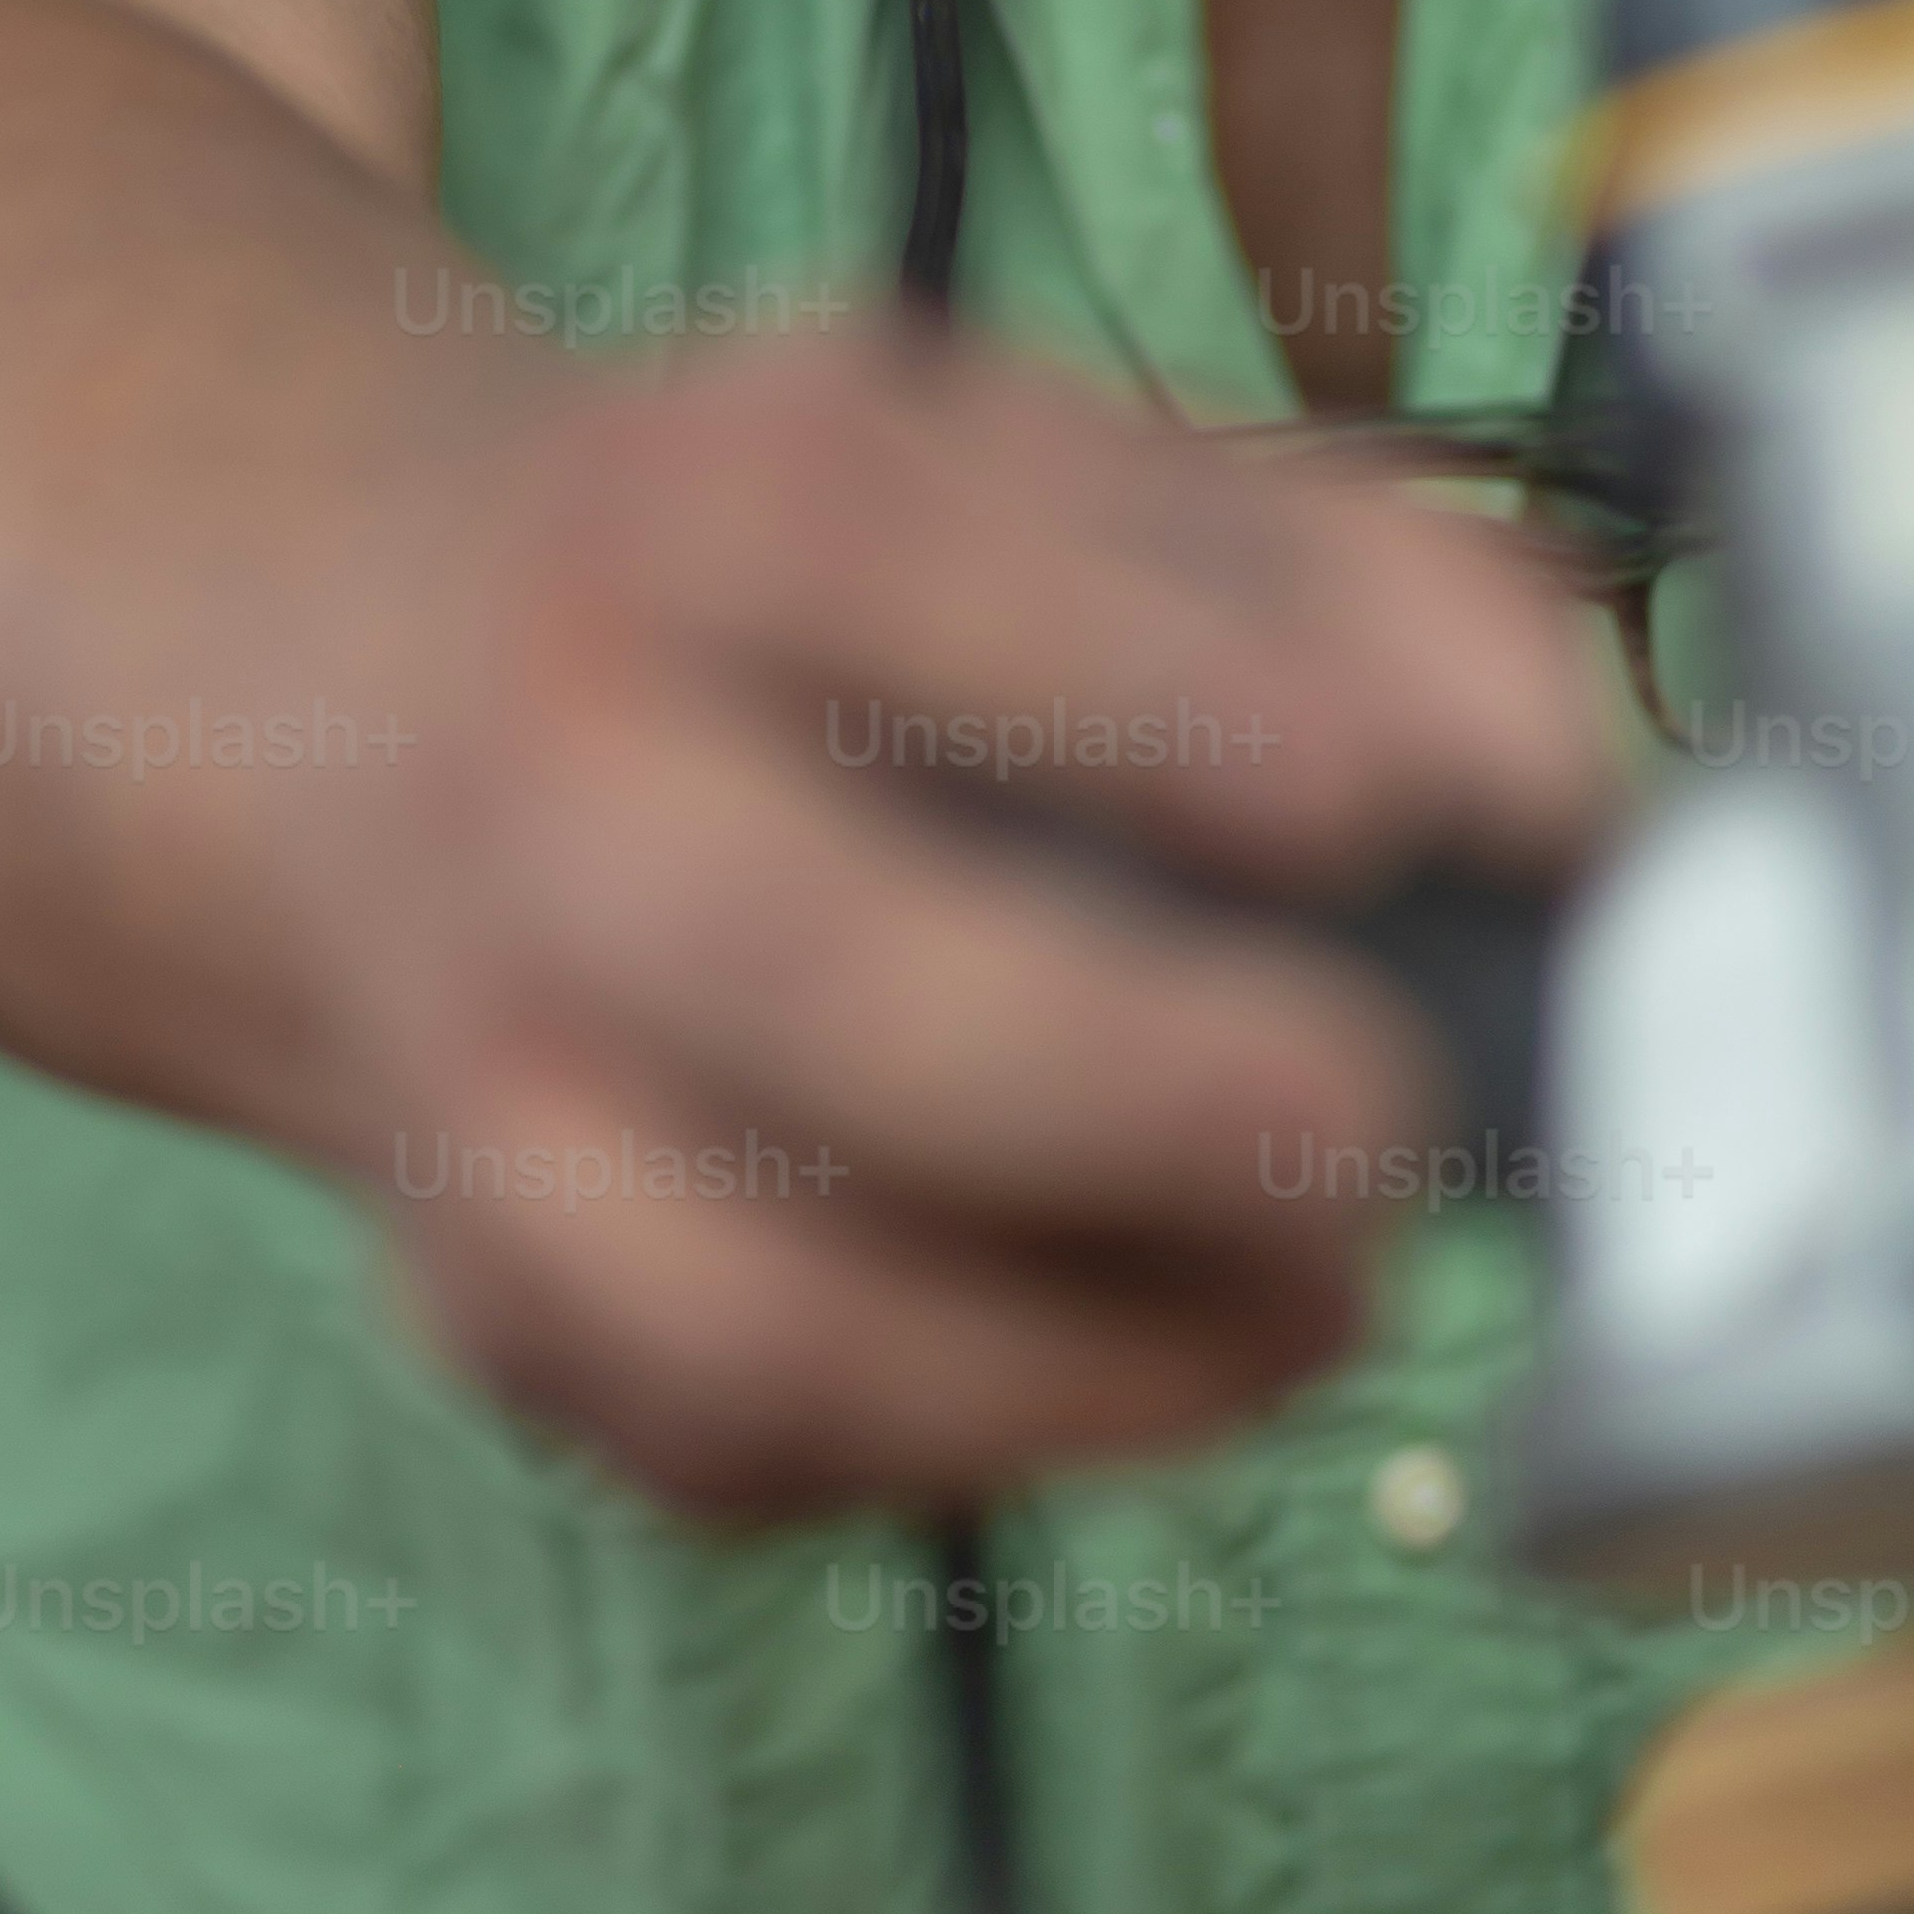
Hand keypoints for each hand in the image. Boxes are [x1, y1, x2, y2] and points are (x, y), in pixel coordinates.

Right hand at [287, 326, 1616, 1518]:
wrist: (353, 682)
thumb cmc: (793, 591)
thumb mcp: (1040, 459)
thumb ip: (1343, 567)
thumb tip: (1561, 793)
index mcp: (698, 512)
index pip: (881, 569)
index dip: (1147, 693)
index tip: (1378, 805)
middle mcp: (554, 783)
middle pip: (797, 973)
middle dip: (1117, 1088)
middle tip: (1367, 1133)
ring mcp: (488, 1068)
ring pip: (740, 1310)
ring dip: (1073, 1362)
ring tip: (1307, 1301)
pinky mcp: (484, 1292)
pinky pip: (728, 1454)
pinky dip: (964, 1443)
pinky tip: (1121, 1354)